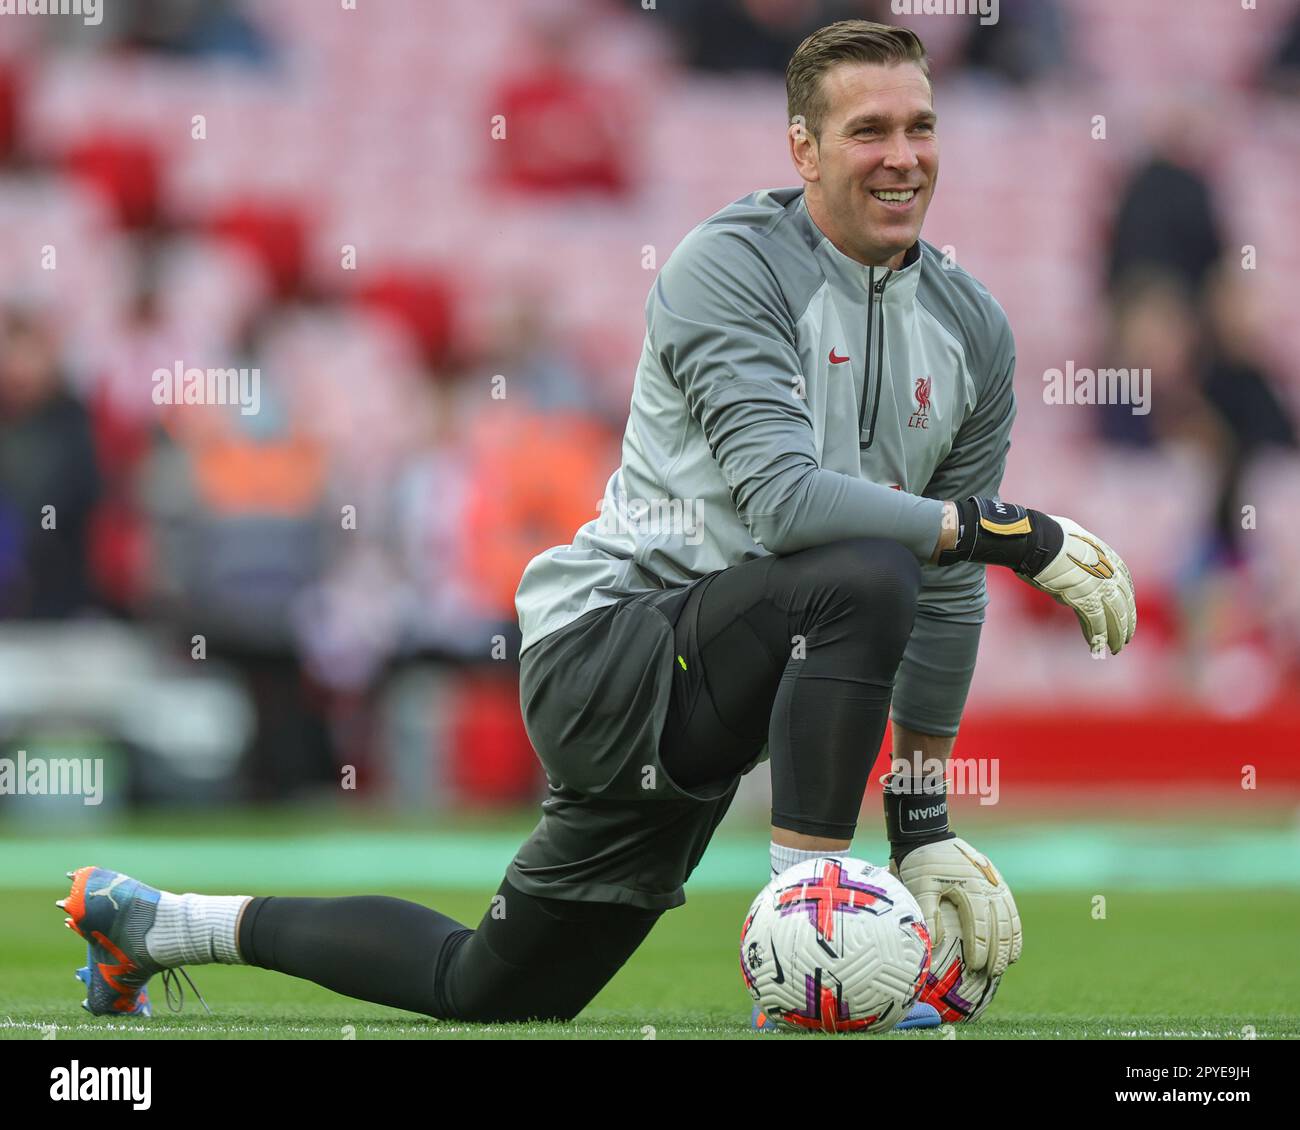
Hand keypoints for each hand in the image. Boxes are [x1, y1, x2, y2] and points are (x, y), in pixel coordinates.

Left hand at [891, 836, 1021, 979]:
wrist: (928, 836)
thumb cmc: (920, 863)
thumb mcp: (919, 885)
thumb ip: (928, 912)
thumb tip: (935, 943)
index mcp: (970, 886)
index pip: (980, 925)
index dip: (979, 948)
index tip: (975, 968)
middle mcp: (988, 885)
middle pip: (1000, 925)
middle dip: (998, 952)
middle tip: (992, 974)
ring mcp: (995, 882)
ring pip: (1010, 919)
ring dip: (1010, 944)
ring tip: (1005, 965)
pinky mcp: (996, 881)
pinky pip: (1011, 909)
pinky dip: (1015, 929)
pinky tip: (1012, 947)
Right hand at [1020, 515, 1135, 655]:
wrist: (1040, 540)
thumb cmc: (1047, 536)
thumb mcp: (1071, 545)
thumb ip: (1076, 563)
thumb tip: (1068, 586)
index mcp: (1107, 557)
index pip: (1126, 583)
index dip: (1127, 600)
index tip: (1126, 611)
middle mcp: (1108, 573)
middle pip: (1124, 603)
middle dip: (1126, 622)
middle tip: (1126, 637)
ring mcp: (1098, 587)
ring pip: (1115, 617)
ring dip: (1116, 635)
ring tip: (1116, 648)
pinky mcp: (1084, 600)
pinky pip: (1096, 623)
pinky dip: (1097, 637)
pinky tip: (1098, 649)